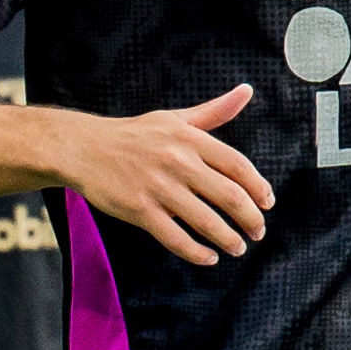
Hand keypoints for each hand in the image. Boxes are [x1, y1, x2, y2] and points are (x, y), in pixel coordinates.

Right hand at [52, 86, 270, 265]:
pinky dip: (196, 252)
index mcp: (190, 139)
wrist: (84, 148)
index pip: (238, 166)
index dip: (258, 187)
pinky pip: (175, 237)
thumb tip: (247, 91)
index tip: (267, 203)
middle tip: (258, 232)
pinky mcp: (139, 209)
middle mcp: (177, 162)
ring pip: (206, 221)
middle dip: (250, 219)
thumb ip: (213, 111)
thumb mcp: (174, 118)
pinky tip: (209, 258)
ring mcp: (158, 187)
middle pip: (229, 196)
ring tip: (237, 247)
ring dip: (228, 239)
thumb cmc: (134, 134)